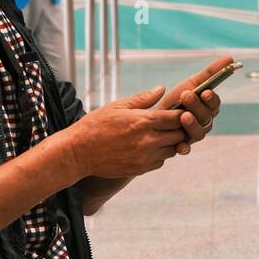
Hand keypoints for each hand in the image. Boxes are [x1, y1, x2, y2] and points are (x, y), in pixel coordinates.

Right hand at [64, 86, 186, 178]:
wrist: (78, 152)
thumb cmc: (96, 125)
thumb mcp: (118, 106)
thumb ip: (143, 98)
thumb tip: (162, 88)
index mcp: (144, 121)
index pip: (177, 118)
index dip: (180, 114)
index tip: (176, 112)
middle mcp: (148, 140)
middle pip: (179, 135)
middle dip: (178, 129)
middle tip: (170, 124)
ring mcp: (144, 157)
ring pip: (172, 150)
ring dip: (169, 143)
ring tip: (158, 136)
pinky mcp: (140, 170)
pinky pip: (160, 162)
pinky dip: (159, 155)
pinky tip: (148, 148)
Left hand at [160, 56, 229, 154]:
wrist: (155, 116)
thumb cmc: (177, 99)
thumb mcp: (191, 83)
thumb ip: (211, 72)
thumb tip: (230, 57)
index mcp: (209, 107)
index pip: (215, 103)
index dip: (211, 99)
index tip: (205, 91)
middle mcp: (205, 122)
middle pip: (207, 117)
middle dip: (197, 107)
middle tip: (186, 96)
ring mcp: (195, 135)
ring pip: (199, 133)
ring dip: (192, 124)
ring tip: (183, 116)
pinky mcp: (183, 145)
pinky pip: (185, 149)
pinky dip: (184, 148)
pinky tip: (180, 146)